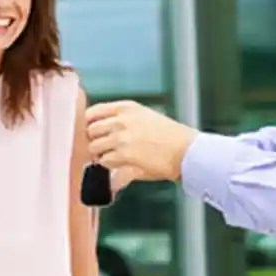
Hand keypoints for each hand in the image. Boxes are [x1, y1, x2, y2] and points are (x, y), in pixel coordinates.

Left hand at [84, 100, 198, 185]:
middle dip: (95, 141)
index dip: (90, 124)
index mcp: (126, 108)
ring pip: (94, 148)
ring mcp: (120, 139)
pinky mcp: (123, 157)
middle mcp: (121, 121)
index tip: (94, 132)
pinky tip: (119, 167)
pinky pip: (104, 163)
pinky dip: (108, 167)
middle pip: (91, 131)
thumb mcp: (145, 116)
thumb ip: (122, 119)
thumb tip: (102, 129)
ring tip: (114, 159)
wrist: (186, 151)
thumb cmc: (170, 136)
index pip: (93, 112)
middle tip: (105, 148)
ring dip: (101, 155)